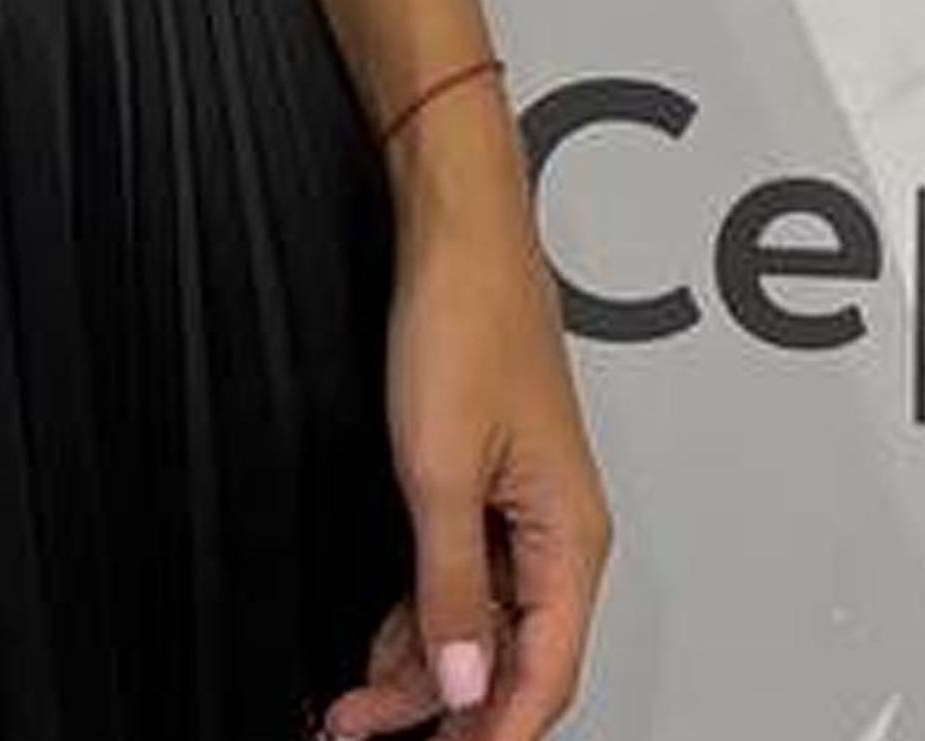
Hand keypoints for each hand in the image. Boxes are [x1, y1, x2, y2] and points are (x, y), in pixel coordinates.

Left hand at [319, 183, 608, 738]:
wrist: (457, 235)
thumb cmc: (469, 321)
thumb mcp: (440, 473)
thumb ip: (449, 588)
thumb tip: (464, 681)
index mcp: (570, 535)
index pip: (547, 674)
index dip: (497, 733)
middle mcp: (557, 532)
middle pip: (511, 661)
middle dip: (442, 711)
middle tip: (366, 735)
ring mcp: (521, 512)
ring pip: (480, 627)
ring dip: (420, 671)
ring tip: (354, 707)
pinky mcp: (486, 489)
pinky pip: (460, 583)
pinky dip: (418, 621)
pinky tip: (377, 646)